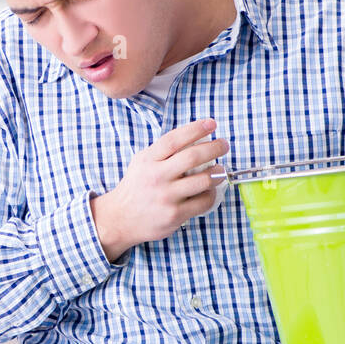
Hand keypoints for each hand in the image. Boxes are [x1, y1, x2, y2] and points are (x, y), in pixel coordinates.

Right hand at [90, 117, 228, 262]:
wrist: (121, 219)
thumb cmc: (136, 188)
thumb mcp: (142, 163)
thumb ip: (162, 152)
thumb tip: (192, 138)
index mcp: (148, 160)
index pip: (174, 140)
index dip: (195, 129)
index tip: (211, 124)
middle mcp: (157, 177)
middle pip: (193, 157)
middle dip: (214, 148)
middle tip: (224, 145)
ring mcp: (166, 197)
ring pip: (203, 180)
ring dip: (218, 173)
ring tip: (220, 171)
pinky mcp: (175, 215)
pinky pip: (203, 202)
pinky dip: (211, 194)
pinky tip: (210, 191)